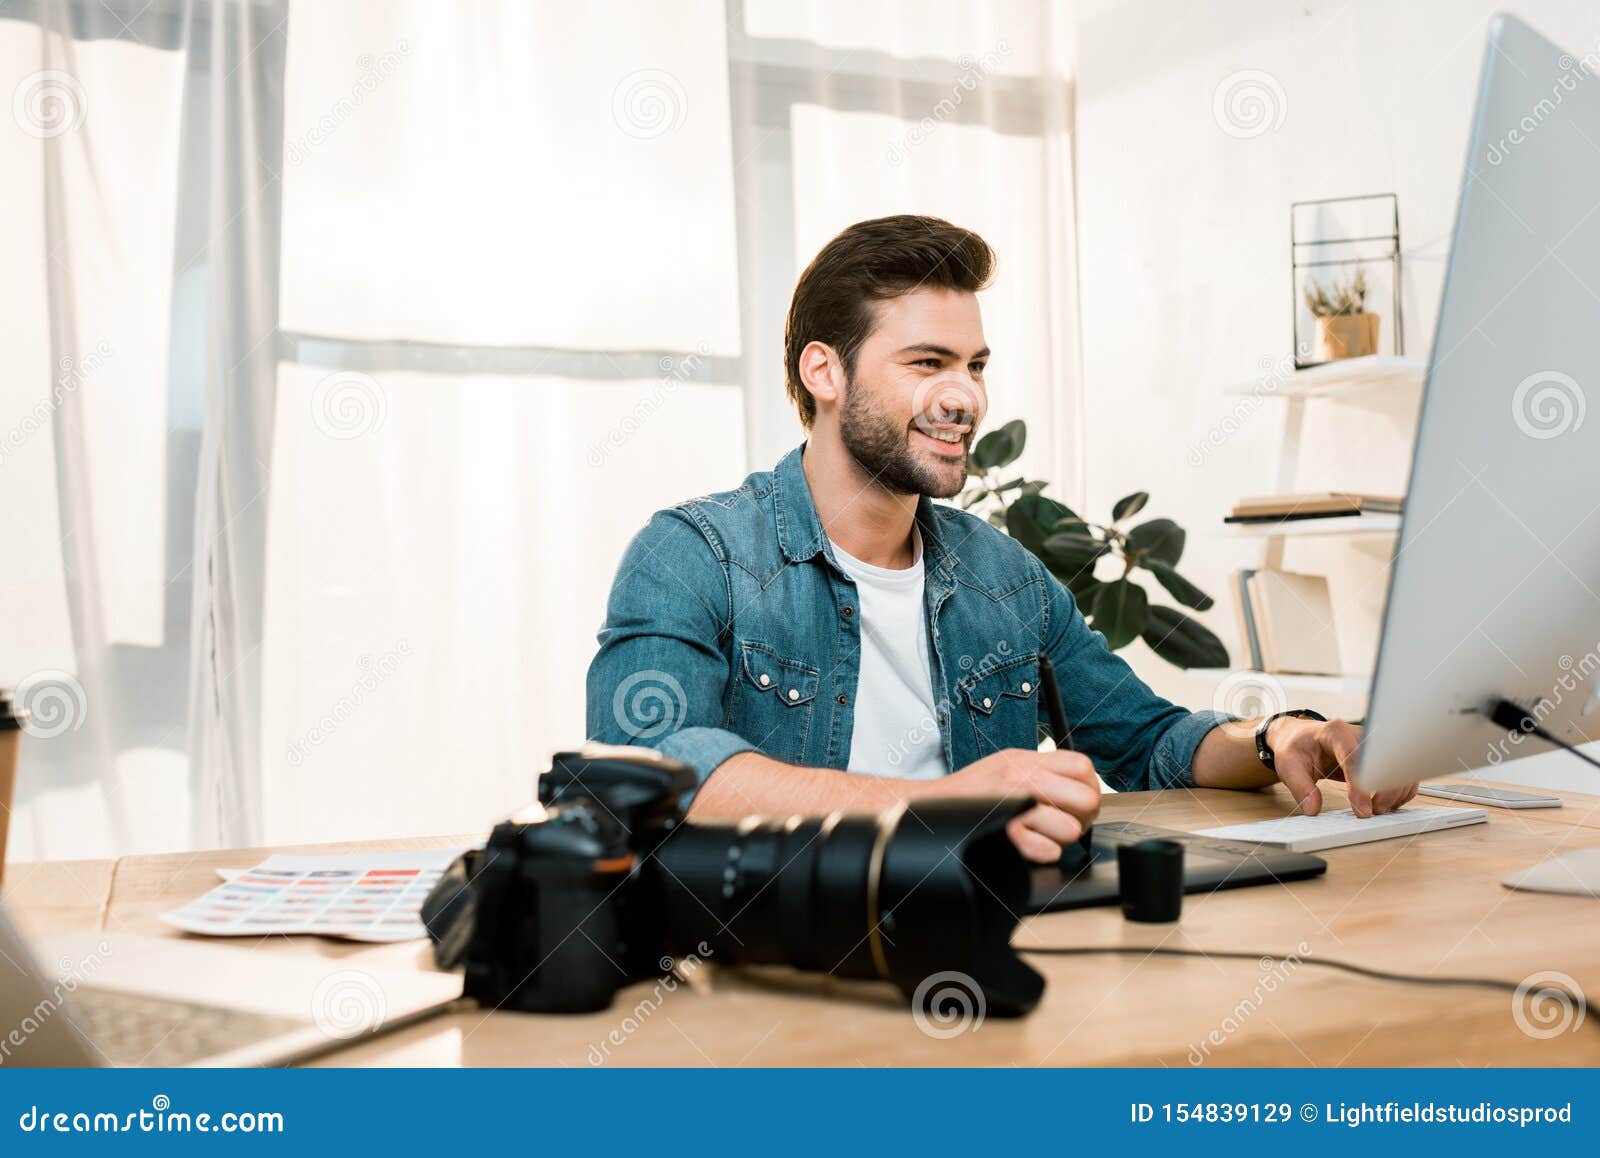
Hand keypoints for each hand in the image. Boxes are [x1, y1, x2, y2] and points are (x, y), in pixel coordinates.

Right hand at [919, 747, 1101, 863]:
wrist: (925, 807)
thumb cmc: (967, 794)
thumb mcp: (1004, 765)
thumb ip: (1039, 770)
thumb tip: (1077, 785)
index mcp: (1025, 760)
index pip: (1083, 767)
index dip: (1088, 788)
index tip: (1078, 802)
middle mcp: (1021, 777)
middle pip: (1086, 799)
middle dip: (1083, 818)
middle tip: (1067, 824)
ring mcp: (1012, 803)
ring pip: (1070, 827)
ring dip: (1062, 839)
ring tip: (1045, 837)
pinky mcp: (1003, 831)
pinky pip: (1047, 850)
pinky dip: (1044, 853)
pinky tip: (1032, 847)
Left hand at [1266, 718, 1416, 816]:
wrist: (1299, 737)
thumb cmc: (1295, 748)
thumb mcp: (1288, 766)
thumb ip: (1300, 788)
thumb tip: (1313, 809)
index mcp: (1334, 732)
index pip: (1354, 759)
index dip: (1360, 787)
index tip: (1362, 810)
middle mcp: (1358, 733)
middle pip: (1384, 760)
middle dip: (1385, 789)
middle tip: (1374, 812)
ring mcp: (1373, 743)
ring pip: (1398, 765)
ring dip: (1395, 791)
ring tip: (1379, 810)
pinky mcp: (1380, 754)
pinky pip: (1399, 771)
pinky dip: (1399, 789)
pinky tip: (1386, 803)